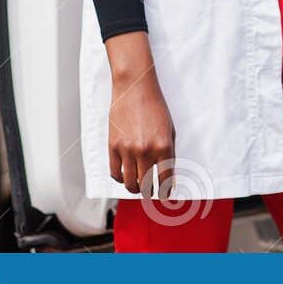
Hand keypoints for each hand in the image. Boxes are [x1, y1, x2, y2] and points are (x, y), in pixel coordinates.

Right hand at [106, 35, 175, 195]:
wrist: (135, 88)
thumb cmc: (155, 107)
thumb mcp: (170, 129)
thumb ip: (168, 153)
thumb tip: (166, 175)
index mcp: (164, 146)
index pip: (165, 180)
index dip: (166, 192)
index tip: (165, 195)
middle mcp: (146, 150)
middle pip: (146, 185)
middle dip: (149, 192)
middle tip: (150, 191)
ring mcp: (127, 150)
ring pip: (129, 183)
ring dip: (135, 188)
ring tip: (138, 185)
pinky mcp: (112, 146)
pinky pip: (115, 173)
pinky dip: (120, 178)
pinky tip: (125, 174)